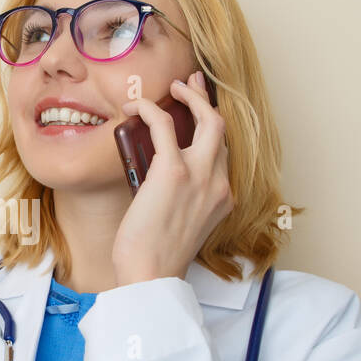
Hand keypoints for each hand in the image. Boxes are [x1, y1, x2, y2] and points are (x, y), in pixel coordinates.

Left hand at [112, 71, 232, 286]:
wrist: (151, 276)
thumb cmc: (156, 258)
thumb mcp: (182, 225)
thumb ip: (182, 200)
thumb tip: (156, 180)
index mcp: (224, 198)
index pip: (223, 153)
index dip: (212, 128)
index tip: (202, 111)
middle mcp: (219, 184)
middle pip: (222, 129)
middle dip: (207, 101)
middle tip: (191, 84)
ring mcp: (200, 176)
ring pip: (207, 120)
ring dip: (190, 98)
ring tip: (170, 88)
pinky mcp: (173, 172)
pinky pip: (165, 126)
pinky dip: (150, 110)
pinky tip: (136, 107)